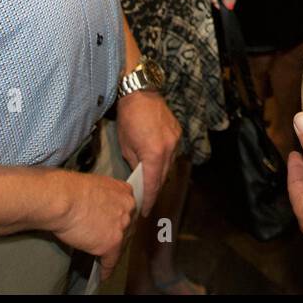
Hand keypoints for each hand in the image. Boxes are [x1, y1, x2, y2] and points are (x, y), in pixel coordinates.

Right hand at [53, 171, 136, 279]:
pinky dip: (106, 268)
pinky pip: (111, 261)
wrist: (63, 199)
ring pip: (122, 244)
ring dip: (114, 251)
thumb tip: (99, 205)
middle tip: (111, 240)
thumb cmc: (70, 190)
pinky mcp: (111, 244)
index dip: (121, 218)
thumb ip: (105, 196)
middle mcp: (128, 208)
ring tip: (107, 257)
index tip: (117, 224)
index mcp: (125, 192)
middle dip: (120, 234)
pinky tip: (104, 273)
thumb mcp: (96, 184)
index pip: (128, 209)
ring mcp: (121, 227)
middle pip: (128, 227)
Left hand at [115, 90, 180, 215]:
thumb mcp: (125, 144)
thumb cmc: (128, 117)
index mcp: (154, 153)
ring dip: (160, 173)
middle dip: (155, 188)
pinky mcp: (177, 132)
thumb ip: (135, 162)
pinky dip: (164, 159)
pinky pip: (172, 152)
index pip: (153, 183)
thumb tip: (139, 173)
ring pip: (170, 164)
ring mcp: (176, 139)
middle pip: (164, 176)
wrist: (140, 91)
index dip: (150, 199)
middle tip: (147, 199)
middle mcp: (169, 148)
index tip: (146, 211)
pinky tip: (157, 162)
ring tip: (150, 180)